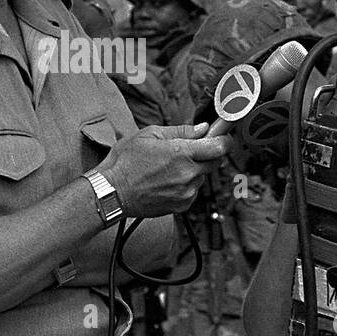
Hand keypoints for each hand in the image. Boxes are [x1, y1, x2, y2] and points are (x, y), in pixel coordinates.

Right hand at [95, 123, 231, 217]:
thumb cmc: (125, 162)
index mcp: (181, 154)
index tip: (223, 137)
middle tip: (191, 150)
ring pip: (202, 177)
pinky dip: (185, 185)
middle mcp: (187, 175)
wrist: (112, 192)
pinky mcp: (181, 206)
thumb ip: (180, 131)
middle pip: (215, 162)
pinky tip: (167, 181)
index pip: (219, 147)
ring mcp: (185, 192)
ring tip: (169, 168)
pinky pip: (192, 191)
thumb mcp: (149, 135)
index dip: (224, 140)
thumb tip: (202, 129)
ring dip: (194, 170)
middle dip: (208, 154)